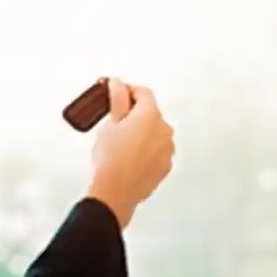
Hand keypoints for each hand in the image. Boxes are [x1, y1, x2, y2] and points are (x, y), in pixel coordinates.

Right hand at [87, 78, 174, 228]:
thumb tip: (118, 85)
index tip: (118, 92)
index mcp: (151, 115)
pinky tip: (130, 157)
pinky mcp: (165, 165)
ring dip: (142, 133)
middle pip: (151, 113)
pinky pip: (157, 151)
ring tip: (122, 143)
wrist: (116, 191)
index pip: (143, 93)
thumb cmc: (112, 159)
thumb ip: (117, 100)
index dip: (128, 90)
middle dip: (135, 114)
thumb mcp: (110, 124)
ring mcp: (167, 149)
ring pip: (155, 133)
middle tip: (116, 121)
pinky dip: (147, 150)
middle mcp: (164, 130)